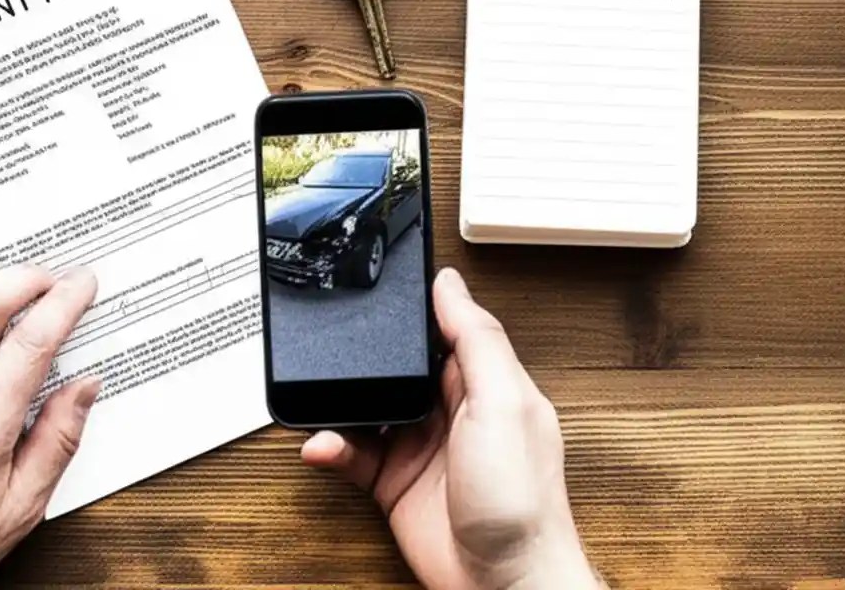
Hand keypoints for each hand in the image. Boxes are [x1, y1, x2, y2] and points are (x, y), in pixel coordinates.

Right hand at [301, 268, 601, 589]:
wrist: (501, 581)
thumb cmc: (522, 500)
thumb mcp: (503, 403)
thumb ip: (476, 339)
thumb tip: (451, 284)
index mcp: (485, 382)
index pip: (445, 328)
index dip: (414, 309)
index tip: (378, 287)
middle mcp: (452, 410)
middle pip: (397, 365)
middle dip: (365, 358)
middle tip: (335, 349)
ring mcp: (421, 446)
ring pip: (367, 407)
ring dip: (340, 404)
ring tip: (322, 401)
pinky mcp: (393, 482)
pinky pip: (352, 453)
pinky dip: (332, 447)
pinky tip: (324, 446)